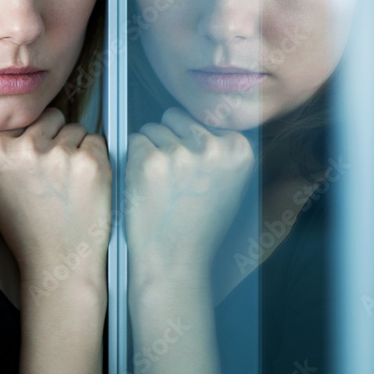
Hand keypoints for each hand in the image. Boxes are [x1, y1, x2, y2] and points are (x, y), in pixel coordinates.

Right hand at [0, 107, 111, 281]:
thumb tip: (2, 124)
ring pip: (75, 128)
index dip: (31, 135)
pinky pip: (97, 141)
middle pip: (50, 116)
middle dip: (55, 137)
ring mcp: (59, 153)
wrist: (58, 263)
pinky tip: (85, 185)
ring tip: (69, 183)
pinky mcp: (90, 162)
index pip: (20, 117)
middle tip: (54, 172)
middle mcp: (25, 148)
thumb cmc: (25, 230)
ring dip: (76, 148)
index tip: (35, 156)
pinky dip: (96, 158)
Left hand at [126, 106, 253, 283]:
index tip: (193, 174)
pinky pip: (133, 140)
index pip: (201, 119)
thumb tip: (205, 112)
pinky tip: (146, 186)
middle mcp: (214, 146)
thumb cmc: (198, 223)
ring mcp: (180, 152)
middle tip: (174, 180)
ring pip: (152, 128)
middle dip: (170, 140)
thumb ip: (221, 148)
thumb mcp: (231, 183)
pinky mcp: (149, 160)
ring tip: (162, 186)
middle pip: (176, 117)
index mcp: (240, 148)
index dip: (190, 143)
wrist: (175, 261)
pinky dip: (133, 160)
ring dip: (150, 150)